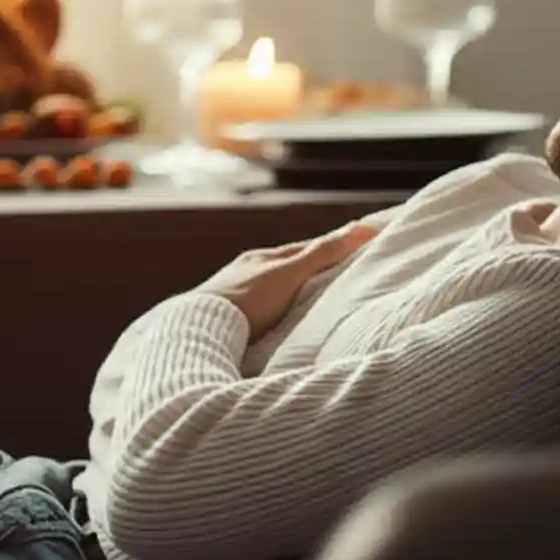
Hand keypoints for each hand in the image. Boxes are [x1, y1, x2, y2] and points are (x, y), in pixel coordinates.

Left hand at [195, 222, 378, 341]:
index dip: (331, 247)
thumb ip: (322, 254)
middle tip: (336, 277)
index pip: (304, 248)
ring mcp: (232, 295)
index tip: (354, 247)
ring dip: (288, 293)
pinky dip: (270, 312)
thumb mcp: (290, 274)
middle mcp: (245, 272)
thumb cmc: (246, 300)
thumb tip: (361, 229)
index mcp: (262, 257)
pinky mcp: (224, 320)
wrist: (198, 331)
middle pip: (285, 268)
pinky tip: (274, 325)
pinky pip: (255, 311)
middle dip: (309, 270)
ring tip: (309, 305)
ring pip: (269, 289)